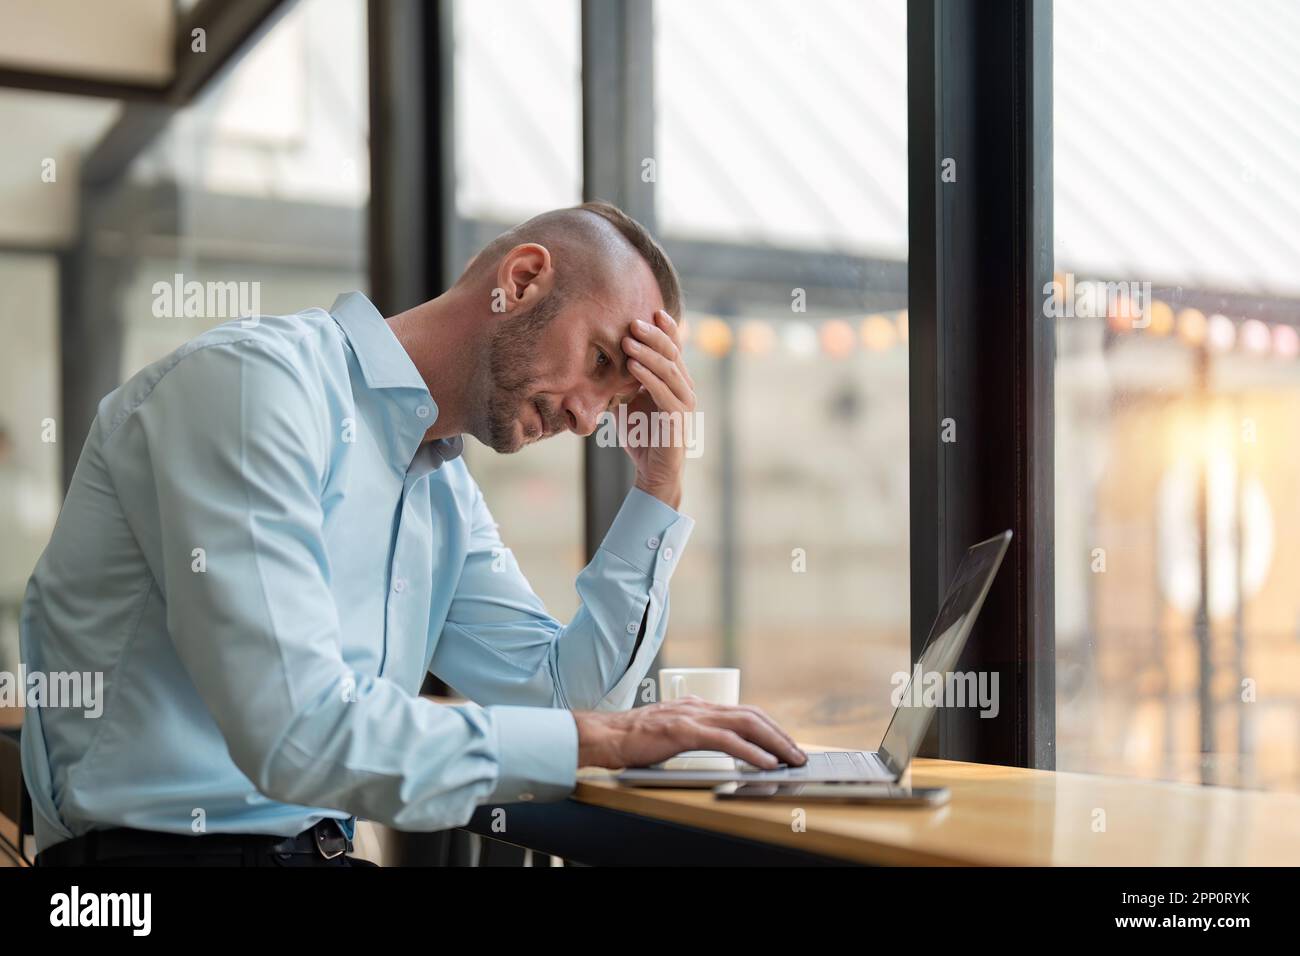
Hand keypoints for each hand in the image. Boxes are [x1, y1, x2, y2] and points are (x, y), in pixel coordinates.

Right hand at [573, 699, 806, 769]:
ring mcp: (692, 716)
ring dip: (774, 742)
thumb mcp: (670, 731)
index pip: (743, 712)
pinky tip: (764, 762)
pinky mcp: (684, 731)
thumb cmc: (633, 738)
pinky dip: (750, 751)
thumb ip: (692, 732)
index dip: (769, 727)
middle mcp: (699, 706)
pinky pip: (726, 740)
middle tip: (798, 753)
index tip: (785, 744)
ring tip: (790, 758)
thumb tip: (717, 745)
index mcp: (697, 707)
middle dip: (780, 734)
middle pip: (751, 715)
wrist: (604, 735)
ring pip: (745, 724)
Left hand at [620, 309, 694, 509]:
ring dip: (648, 353)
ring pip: (668, 370)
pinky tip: (632, 366)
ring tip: (629, 339)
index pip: (673, 349)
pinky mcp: (677, 418)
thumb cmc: (641, 434)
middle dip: (653, 335)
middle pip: (672, 353)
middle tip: (633, 321)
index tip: (651, 311)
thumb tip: (597, 360)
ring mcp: (683, 403)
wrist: (653, 470)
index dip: (665, 329)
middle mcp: (684, 388)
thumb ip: (620, 381)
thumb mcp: (626, 401)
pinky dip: (648, 377)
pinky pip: (663, 392)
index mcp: (676, 380)